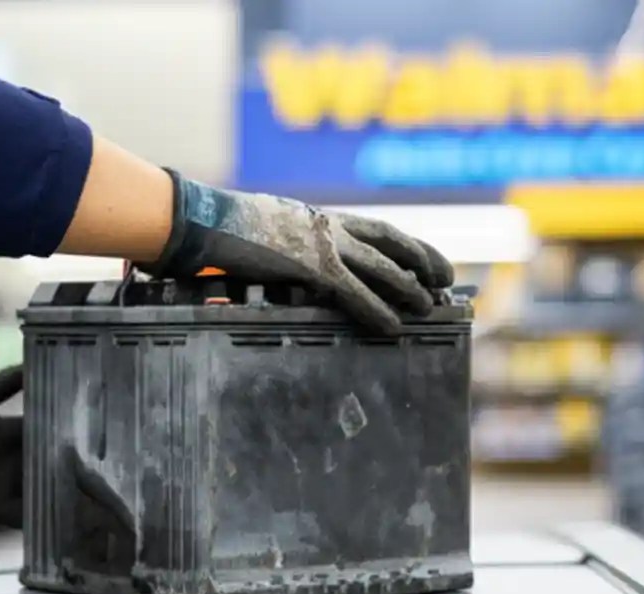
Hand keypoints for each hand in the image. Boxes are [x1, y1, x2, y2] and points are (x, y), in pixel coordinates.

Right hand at [139, 171, 454, 333]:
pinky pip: (353, 292)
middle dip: (421, 260)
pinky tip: (393, 326)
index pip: (376, 229)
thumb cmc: (219, 229)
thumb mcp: (263, 231)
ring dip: (408, 287)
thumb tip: (289, 264)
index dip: (407, 244)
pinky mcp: (309, 266)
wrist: (198, 220)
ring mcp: (320, 244)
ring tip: (430, 305)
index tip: (428, 258)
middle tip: (445, 280)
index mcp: (318, 217)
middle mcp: (327, 226)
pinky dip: (376, 309)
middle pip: (390, 241)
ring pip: (380, 267)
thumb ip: (287, 244)